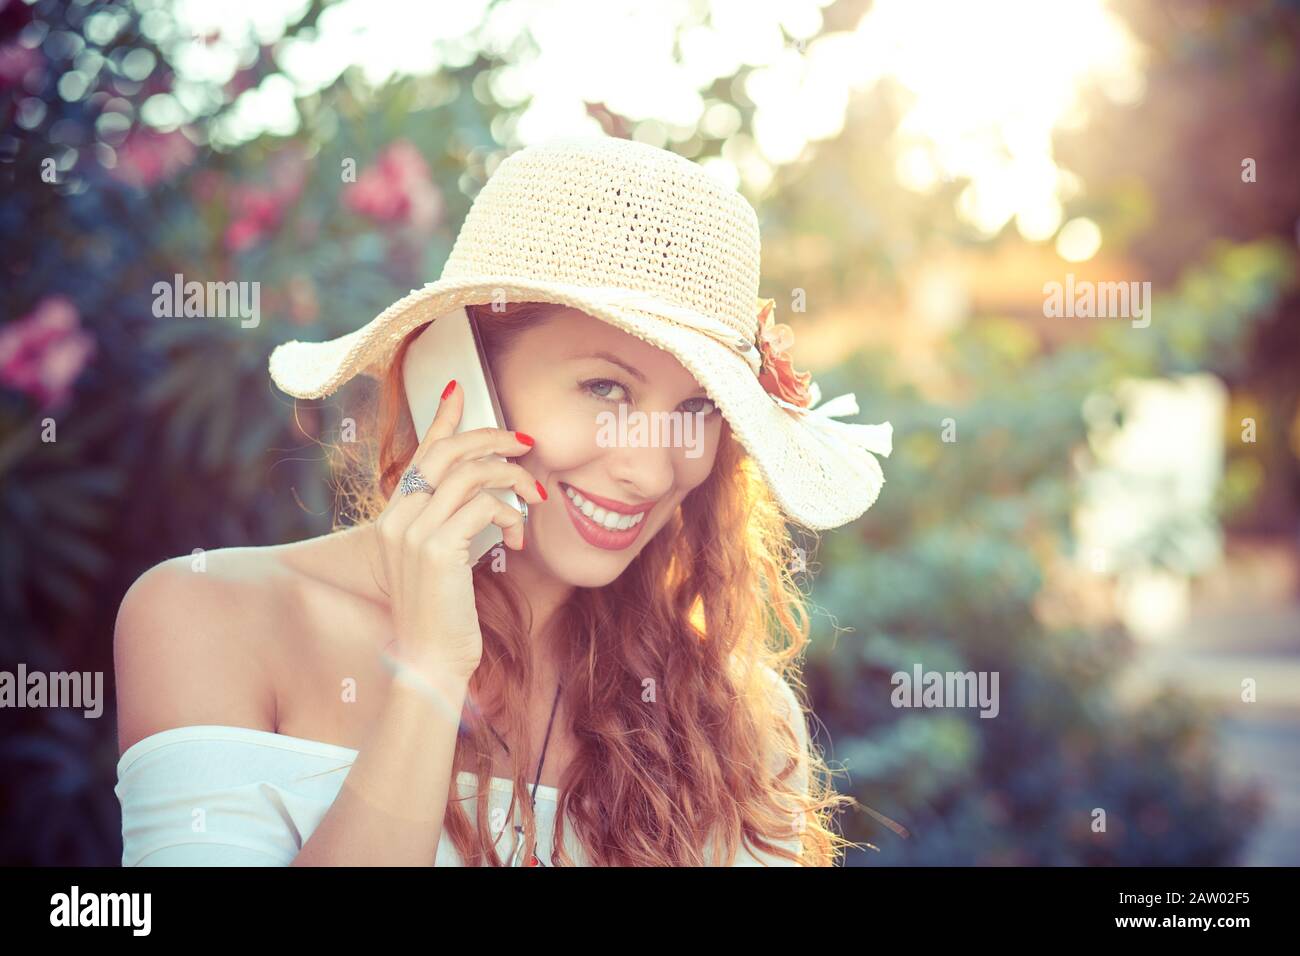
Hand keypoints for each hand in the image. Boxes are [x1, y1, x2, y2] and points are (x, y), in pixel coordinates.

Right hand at [372, 380, 544, 681]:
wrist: (428, 663)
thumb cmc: (444, 618)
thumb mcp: (446, 563)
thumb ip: (456, 526)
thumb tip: (487, 497)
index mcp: (395, 519)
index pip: (419, 454)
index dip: (441, 418)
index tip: (458, 389)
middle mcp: (397, 519)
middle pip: (448, 452)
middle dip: (491, 437)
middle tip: (526, 441)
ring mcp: (412, 532)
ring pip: (471, 473)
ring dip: (513, 479)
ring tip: (534, 497)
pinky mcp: (436, 548)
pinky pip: (484, 505)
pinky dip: (511, 513)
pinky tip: (518, 537)